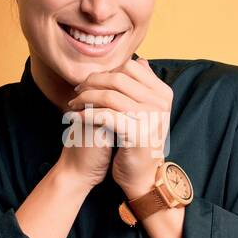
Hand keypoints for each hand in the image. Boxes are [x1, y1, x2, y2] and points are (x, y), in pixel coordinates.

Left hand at [67, 57, 172, 198]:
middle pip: (119, 79)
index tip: (91, 82)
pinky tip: (75, 117)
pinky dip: (86, 114)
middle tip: (78, 91)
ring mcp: (151, 119)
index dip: (106, 72)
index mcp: (163, 94)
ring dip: (86, 98)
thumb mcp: (146, 111)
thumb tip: (140, 61)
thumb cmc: (138, 141)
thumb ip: (143, 86)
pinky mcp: (137, 135)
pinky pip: (106, 116)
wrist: (142, 176)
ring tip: (73, 104)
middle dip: (92, 82)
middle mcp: (161, 104)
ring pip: (110, 96)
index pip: (130, 68)